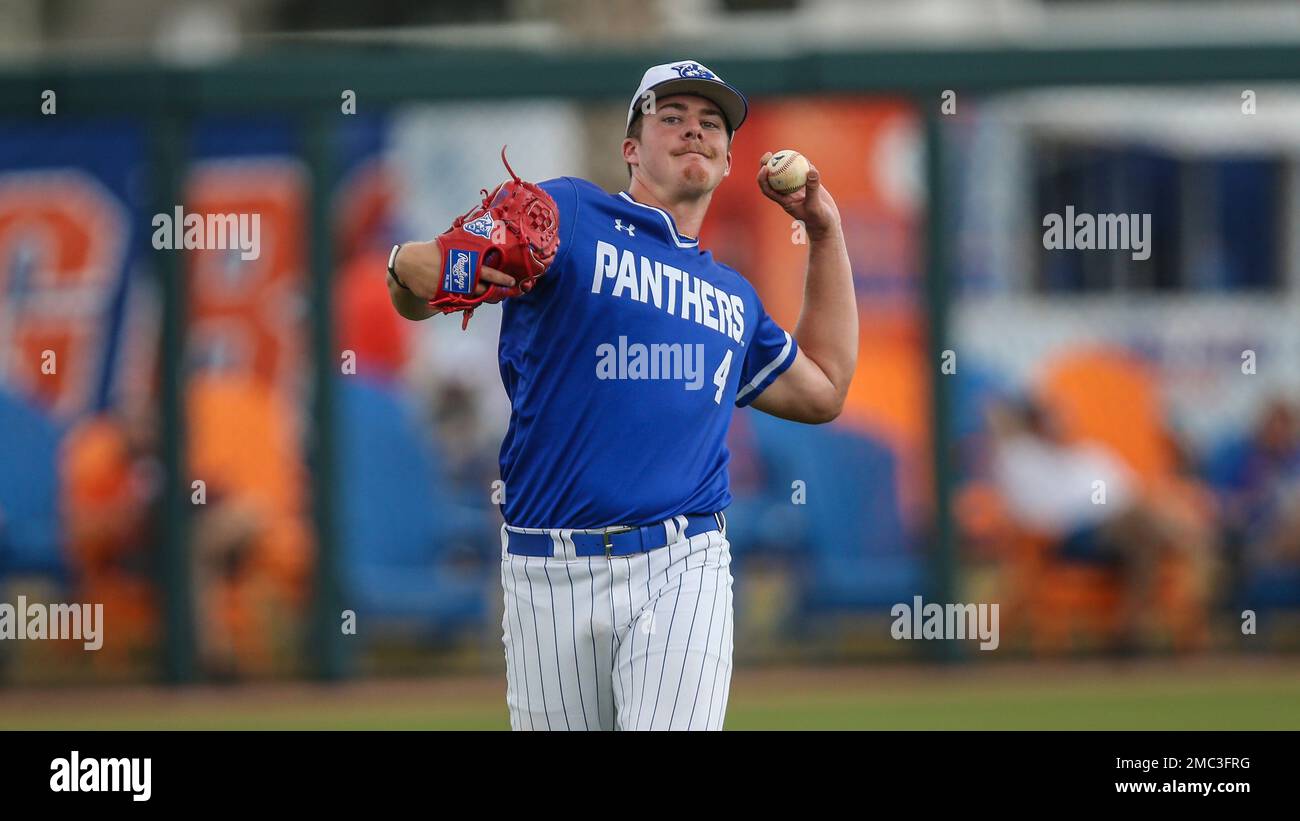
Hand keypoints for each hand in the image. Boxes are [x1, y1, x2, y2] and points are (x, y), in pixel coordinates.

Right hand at [393, 241, 517, 299]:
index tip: (512, 282)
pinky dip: (466, 301)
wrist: (410, 263)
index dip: (502, 279)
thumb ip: (469, 242)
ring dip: (481, 296)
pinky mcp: (443, 299)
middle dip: (496, 292)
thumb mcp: (453, 242)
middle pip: (484, 290)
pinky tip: (470, 297)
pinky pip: (459, 303)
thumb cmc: (435, 250)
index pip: (489, 273)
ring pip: (473, 298)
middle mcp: (461, 278)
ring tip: (486, 292)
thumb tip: (486, 222)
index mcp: (466, 263)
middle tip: (505, 292)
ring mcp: (452, 290)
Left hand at [756, 152, 841, 240]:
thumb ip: (812, 189)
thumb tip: (810, 170)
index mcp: (784, 201)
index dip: (762, 178)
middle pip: (773, 178)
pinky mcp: (808, 185)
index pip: (768, 189)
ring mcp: (798, 188)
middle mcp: (788, 193)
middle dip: (767, 165)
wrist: (827, 225)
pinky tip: (804, 157)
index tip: (765, 168)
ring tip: (787, 151)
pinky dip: (803, 165)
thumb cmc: (818, 220)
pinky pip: (803, 172)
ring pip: (788, 173)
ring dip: (785, 161)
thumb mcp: (814, 205)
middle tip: (769, 154)